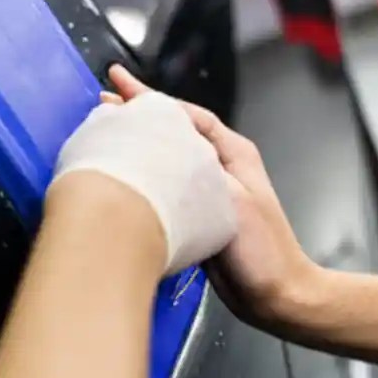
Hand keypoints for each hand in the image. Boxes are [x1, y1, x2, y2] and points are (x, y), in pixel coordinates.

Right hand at [106, 65, 319, 327]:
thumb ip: (199, 169)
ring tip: (105, 135)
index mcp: (232, 152)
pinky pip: (163, 187)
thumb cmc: (263, 251)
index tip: (119, 81)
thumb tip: (164, 144)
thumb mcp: (232, 201)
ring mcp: (207, 191)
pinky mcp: (196, 216)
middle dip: (137, 117)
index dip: (150, 97)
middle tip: (102, 104)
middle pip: (171, 132)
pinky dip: (142, 178)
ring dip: (137, 147)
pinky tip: (122, 179)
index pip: (184, 114)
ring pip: (164, 158)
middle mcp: (219, 166)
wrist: (275, 296)